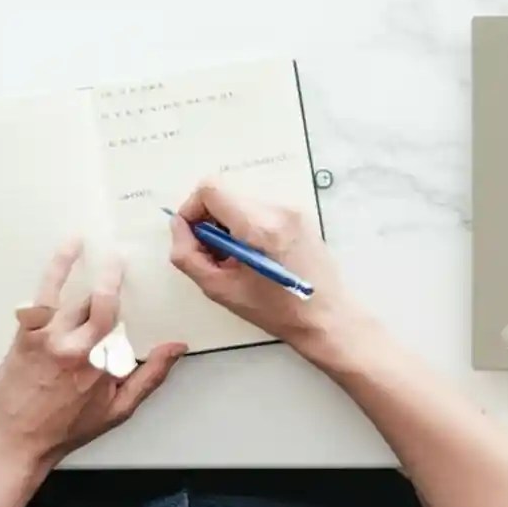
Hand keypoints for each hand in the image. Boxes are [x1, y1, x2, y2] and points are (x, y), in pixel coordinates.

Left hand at [0, 240, 187, 471]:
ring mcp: (47, 337)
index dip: (118, 289)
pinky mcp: (26, 334)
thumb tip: (176, 347)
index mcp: (100, 363)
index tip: (126, 269)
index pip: (115, 315)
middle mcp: (74, 345)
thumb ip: (151, 375)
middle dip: (102, 290)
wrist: (18, 439)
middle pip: (95, 302)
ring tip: (81, 243)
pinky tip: (61, 253)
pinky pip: (42, 295)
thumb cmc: (67, 427)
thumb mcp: (119, 408)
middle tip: (110, 266)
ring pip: (71, 296)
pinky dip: (53, 271)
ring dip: (77, 271)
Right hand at [168, 179, 354, 349]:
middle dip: (209, 221)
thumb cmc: (277, 311)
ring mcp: (291, 209)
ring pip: (240, 202)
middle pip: (224, 194)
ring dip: (227, 225)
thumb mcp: (220, 290)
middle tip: (214, 256)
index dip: (192, 209)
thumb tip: (179, 226)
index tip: (193, 236)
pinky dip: (246, 227)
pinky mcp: (298, 214)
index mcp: (259, 226)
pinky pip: (258, 210)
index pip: (211, 189)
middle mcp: (277, 209)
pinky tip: (254, 256)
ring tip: (236, 260)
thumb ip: (188, 255)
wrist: (328, 317)